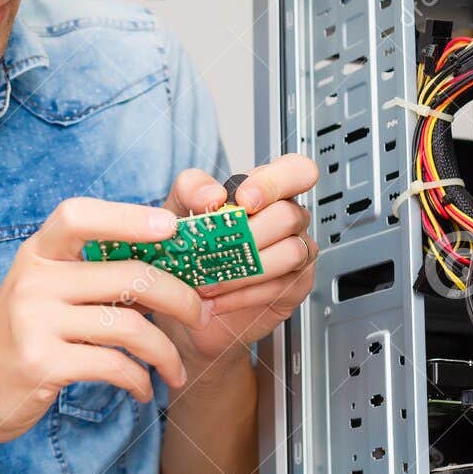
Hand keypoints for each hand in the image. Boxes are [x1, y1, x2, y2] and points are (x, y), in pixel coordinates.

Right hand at [0, 198, 210, 447]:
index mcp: (37, 254)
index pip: (79, 216)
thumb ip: (87, 272)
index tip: (170, 226)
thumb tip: (162, 258)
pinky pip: (114, 365)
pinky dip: (140, 380)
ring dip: (166, 351)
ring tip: (176, 369)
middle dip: (178, 296)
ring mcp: (35, 322)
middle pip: (128, 275)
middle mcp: (34, 281)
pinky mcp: (42, 363)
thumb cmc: (20, 336)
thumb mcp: (42, 290)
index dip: (127, 216)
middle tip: (201, 313)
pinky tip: (144, 389)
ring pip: (129, 325)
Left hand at [161, 155, 319, 367]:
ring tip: (208, 280)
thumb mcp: (176, 213)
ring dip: (244, 268)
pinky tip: (217, 298)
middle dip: (249, 235)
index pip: (297, 170)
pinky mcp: (294, 286)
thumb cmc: (187, 251)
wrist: (184, 303)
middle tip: (216, 249)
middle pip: (289, 215)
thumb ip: (190, 190)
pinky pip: (280, 285)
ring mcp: (296, 251)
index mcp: (263, 191)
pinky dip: (242, 294)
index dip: (275, 183)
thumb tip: (213, 195)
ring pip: (290, 252)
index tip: (244, 201)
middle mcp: (286, 217)